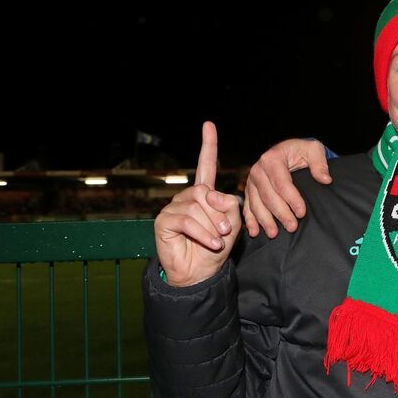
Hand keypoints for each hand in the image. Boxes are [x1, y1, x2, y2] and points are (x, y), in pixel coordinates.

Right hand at [154, 121, 241, 286]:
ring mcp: (174, 207)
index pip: (206, 165)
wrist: (200, 271)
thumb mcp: (232, 225)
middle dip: (220, 213)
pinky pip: (188, 221)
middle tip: (225, 231)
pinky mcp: (164, 221)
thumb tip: (212, 194)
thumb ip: (229, 206)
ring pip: (198, 207)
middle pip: (206, 192)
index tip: (209, 125)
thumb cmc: (216, 248)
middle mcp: (187, 197)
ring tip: (217, 241)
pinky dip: (204, 234)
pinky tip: (210, 243)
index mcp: (204, 194)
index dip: (208, 146)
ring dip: (213, 227)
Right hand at [243, 138, 331, 237]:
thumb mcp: (313, 149)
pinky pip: (248, 206)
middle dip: (280, 213)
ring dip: (264, 220)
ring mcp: (251, 181)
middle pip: (268, 196)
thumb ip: (319, 163)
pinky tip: (254, 232)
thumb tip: (325, 179)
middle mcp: (258, 170)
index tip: (302, 213)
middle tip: (292, 227)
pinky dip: (250, 220)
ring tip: (274, 233)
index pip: (282, 183)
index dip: (292, 199)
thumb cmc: (301, 150)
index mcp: (272, 159)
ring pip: (256, 204)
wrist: (287, 150)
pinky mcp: (249, 190)